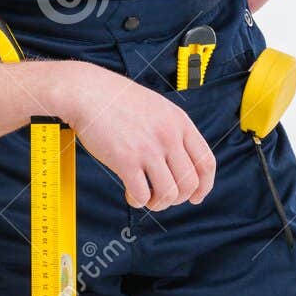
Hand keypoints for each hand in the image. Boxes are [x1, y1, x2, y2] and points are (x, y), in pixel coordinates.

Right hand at [54, 64, 215, 210]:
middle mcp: (168, 136)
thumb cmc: (118, 100)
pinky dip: (138, 201)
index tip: (196, 197)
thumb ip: (173, 131)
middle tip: (163, 197)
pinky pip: (141, 195)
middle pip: (189, 183)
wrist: (89, 92)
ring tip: (146, 197)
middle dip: (178, 199)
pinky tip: (130, 193)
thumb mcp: (158, 108)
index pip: (206, 162)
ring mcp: (148, 148)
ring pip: (168, 194)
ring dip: (158, 203)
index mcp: (180, 122)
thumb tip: (181, 163)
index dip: (205, 186)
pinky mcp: (126, 160)